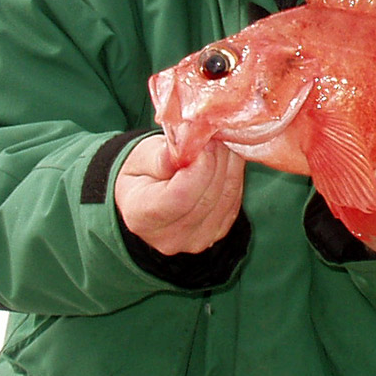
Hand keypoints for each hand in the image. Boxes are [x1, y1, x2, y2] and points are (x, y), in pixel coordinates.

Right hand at [114, 135, 244, 255]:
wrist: (145, 197)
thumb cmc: (141, 174)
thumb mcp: (141, 157)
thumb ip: (161, 155)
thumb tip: (186, 142)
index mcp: (141, 218)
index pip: (180, 197)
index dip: (200, 167)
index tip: (202, 142)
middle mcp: (169, 238)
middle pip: (207, 198)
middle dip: (216, 160)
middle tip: (214, 134)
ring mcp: (195, 240)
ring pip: (226, 198)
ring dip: (229, 165)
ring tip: (218, 143)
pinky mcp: (216, 233)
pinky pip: (234, 201)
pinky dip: (234, 176)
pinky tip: (224, 160)